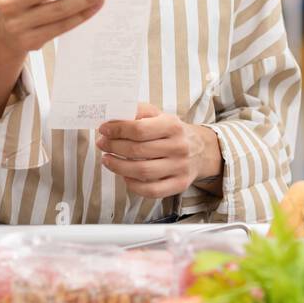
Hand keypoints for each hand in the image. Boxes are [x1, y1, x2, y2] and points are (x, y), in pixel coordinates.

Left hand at [97, 102, 221, 198]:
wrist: (201, 149)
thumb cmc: (172, 132)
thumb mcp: (159, 115)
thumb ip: (138, 112)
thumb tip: (112, 117)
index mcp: (173, 125)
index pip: (139, 129)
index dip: (117, 130)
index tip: (103, 130)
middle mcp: (178, 147)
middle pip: (137, 150)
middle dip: (114, 147)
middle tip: (102, 144)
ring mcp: (180, 168)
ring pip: (142, 171)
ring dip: (118, 166)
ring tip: (107, 160)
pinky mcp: (179, 185)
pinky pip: (151, 190)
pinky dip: (133, 185)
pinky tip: (125, 176)